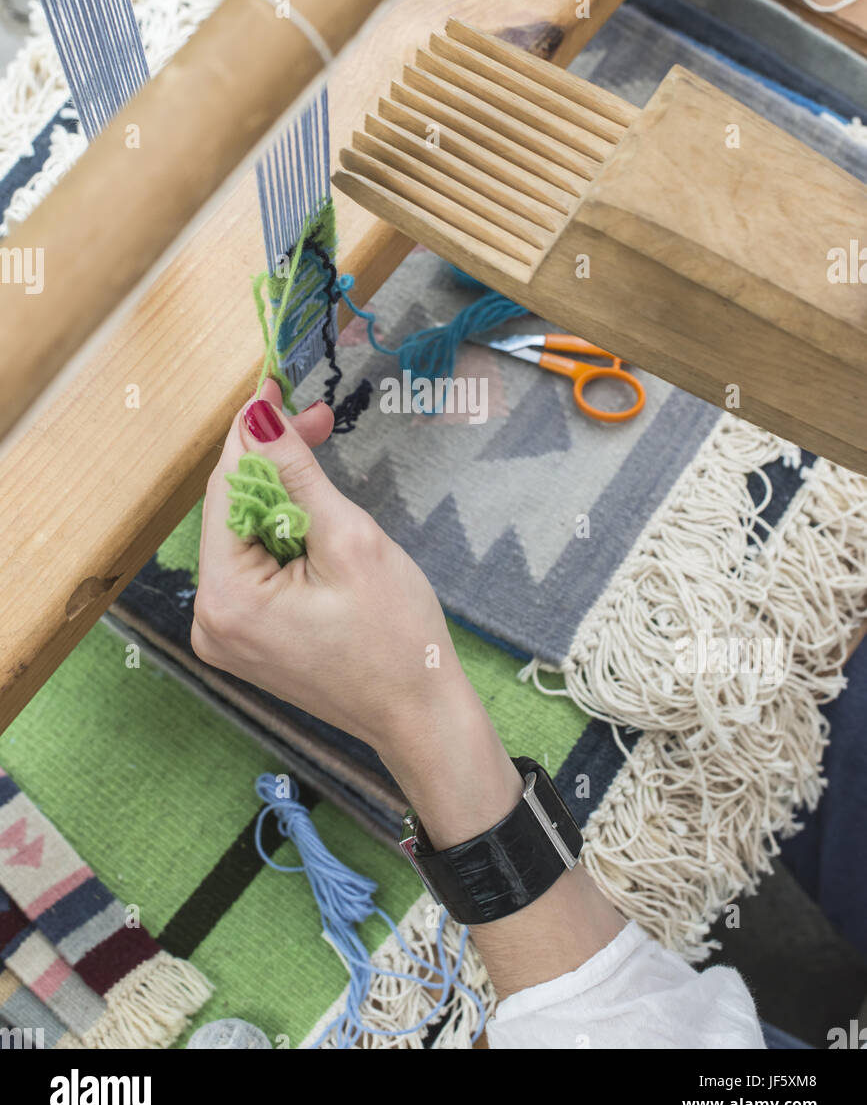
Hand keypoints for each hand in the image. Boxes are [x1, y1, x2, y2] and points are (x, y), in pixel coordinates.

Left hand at [192, 379, 474, 758]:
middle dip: (274, 464)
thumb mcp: (350, 539)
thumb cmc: (397, 639)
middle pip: (232, 510)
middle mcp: (210, 619)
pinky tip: (317, 519)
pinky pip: (255, 566)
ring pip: (245, 535)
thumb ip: (297, 473)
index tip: (279, 389)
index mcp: (227, 598)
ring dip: (283, 497)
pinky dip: (284, 535)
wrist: (421, 715)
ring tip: (327, 473)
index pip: (227, 489)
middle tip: (319, 421)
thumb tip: (259, 416)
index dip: (255, 434)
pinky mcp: (247, 637)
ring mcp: (225, 633)